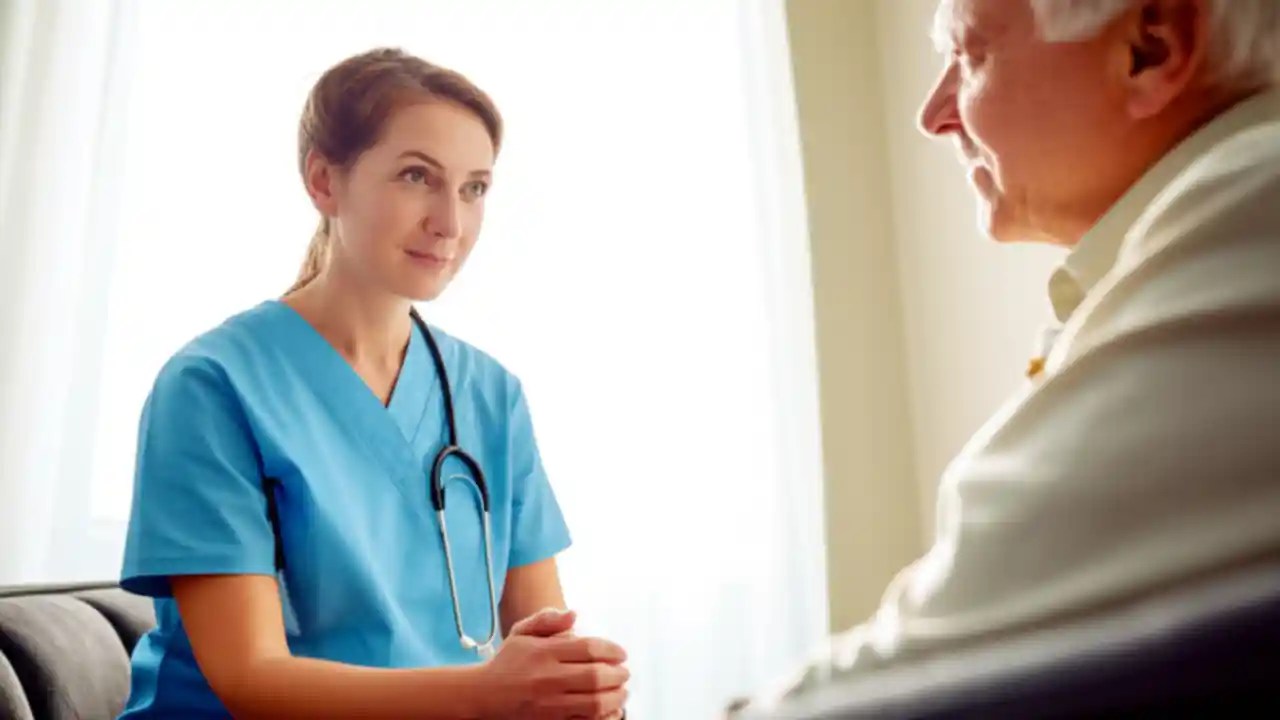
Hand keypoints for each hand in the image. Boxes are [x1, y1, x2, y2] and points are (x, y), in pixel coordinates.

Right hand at [476, 608, 628, 718]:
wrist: (483, 696)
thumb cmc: (508, 662)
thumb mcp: (522, 633)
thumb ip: (548, 620)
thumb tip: (574, 615)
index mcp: (543, 652)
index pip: (589, 648)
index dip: (612, 650)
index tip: (621, 654)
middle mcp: (547, 678)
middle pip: (596, 676)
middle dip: (618, 675)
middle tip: (625, 673)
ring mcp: (549, 703)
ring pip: (595, 702)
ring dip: (616, 697)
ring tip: (621, 692)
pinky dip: (604, 717)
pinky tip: (611, 711)